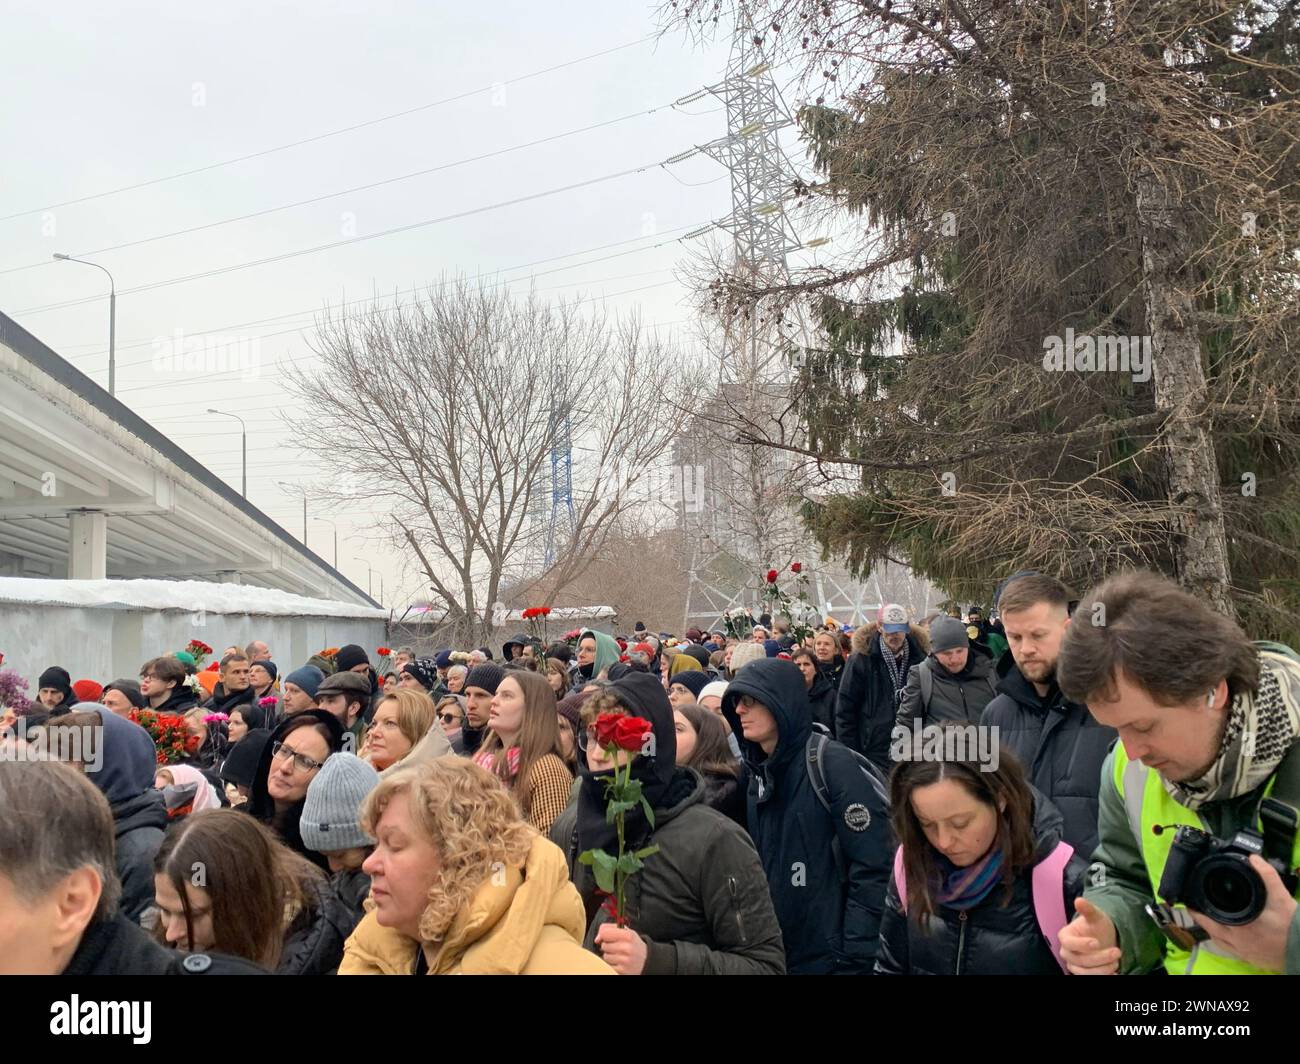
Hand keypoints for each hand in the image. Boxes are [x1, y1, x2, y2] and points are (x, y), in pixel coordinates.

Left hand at [593, 923, 647, 974]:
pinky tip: (620, 962)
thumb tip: (597, 939)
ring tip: (619, 955)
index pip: (605, 932)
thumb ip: (610, 928)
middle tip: (617, 947)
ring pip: (605, 956)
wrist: (647, 961)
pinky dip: (612, 964)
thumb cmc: (633, 944)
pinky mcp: (623, 970)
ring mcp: (625, 960)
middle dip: (608, 946)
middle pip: (604, 946)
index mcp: (628, 935)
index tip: (605, 938)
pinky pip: (608, 966)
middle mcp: (627, 948)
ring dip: (610, 956)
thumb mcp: (627, 932)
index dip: (602, 935)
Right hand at [1059, 897, 1120, 974]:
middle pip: (1079, 960)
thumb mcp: (1095, 916)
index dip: (1081, 944)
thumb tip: (1079, 900)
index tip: (1096, 942)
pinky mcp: (1083, 973)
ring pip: (1085, 972)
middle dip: (1100, 957)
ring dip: (1103, 969)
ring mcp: (1074, 964)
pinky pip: (1090, 978)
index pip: (1068, 943)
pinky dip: (1103, 975)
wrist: (1103, 937)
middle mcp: (1067, 952)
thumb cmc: (1096, 926)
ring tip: (1116, 962)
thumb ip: (1087, 910)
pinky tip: (1115, 972)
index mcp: (1065, 936)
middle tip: (1117, 951)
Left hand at [1189, 855, 1296, 972]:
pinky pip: (1229, 950)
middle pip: (1210, 930)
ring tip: (1206, 918)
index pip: (1209, 918)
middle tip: (1195, 908)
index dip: (1197, 909)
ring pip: (1218, 941)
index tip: (1190, 901)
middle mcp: (1237, 941)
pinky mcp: (1250, 958)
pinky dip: (1223, 941)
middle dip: (1201, 918)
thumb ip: (1267, 876)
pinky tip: (1223, 934)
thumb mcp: (1280, 897)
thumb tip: (1254, 858)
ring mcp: (1243, 952)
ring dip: (1210, 930)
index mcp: (1239, 926)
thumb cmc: (1291, 925)